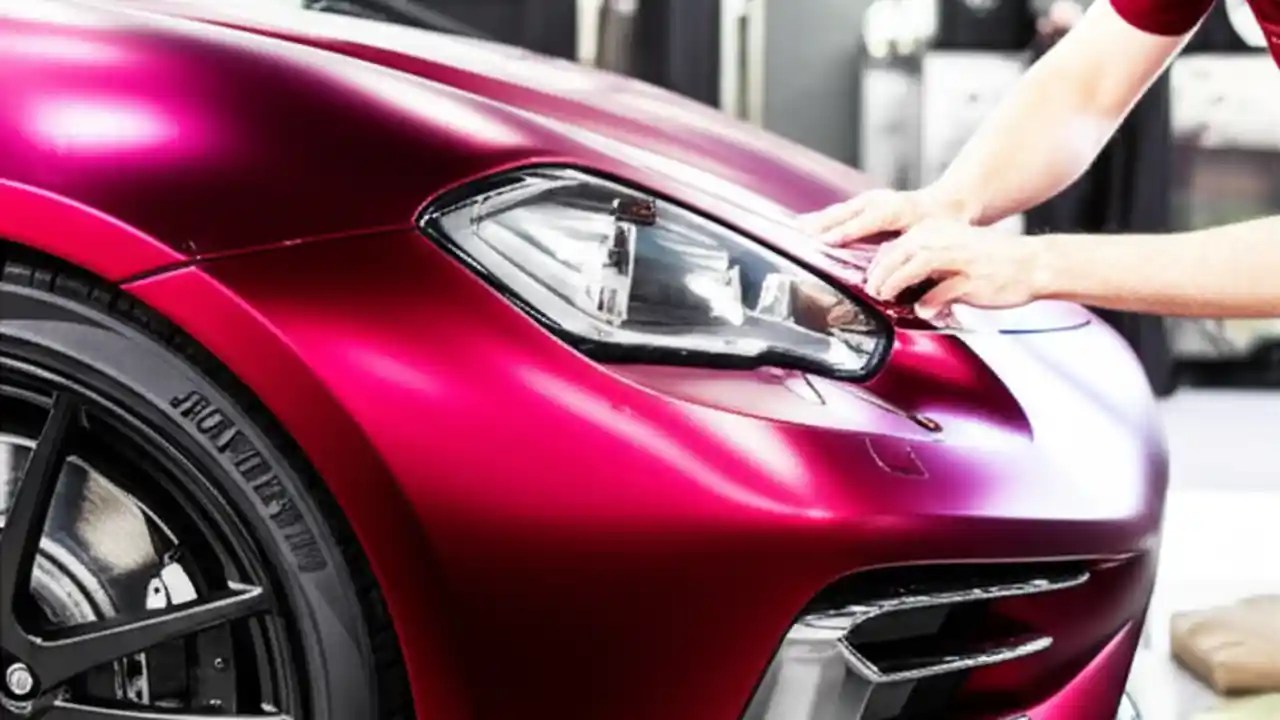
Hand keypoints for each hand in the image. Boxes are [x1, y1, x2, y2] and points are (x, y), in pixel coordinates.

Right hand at [799, 188, 972, 246]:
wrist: (947, 202)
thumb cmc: (943, 226)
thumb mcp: (935, 244)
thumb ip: (914, 259)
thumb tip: (892, 278)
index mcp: (899, 210)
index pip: (868, 220)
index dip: (847, 231)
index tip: (828, 241)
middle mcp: (883, 201)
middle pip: (847, 212)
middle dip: (823, 224)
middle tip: (801, 237)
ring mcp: (873, 199)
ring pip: (841, 211)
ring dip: (819, 221)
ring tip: (796, 231)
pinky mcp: (866, 202)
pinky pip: (841, 211)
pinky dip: (823, 218)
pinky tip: (807, 226)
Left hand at [865, 220, 1051, 316]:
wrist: (1032, 264)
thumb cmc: (990, 261)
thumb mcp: (952, 251)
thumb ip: (924, 259)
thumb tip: (894, 275)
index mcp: (938, 231)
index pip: (896, 244)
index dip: (878, 263)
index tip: (869, 279)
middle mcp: (945, 240)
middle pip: (899, 253)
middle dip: (880, 274)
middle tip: (873, 291)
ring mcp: (959, 259)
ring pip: (915, 265)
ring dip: (895, 282)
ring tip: (886, 296)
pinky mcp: (972, 279)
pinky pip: (941, 291)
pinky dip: (928, 302)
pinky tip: (923, 309)